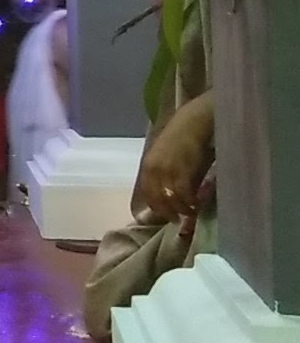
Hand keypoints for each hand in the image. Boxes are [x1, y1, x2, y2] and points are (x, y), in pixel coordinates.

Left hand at [138, 92, 213, 220]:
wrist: (192, 122)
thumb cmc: (181, 137)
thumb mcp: (166, 156)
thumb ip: (166, 174)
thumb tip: (171, 195)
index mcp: (147, 166)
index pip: (147, 193)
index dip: (156, 207)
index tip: (165, 215)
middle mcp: (154, 170)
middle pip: (158, 199)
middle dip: (168, 212)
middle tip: (178, 220)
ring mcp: (167, 171)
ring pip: (171, 199)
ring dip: (181, 209)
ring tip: (190, 213)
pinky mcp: (182, 170)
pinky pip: (184, 193)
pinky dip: (189, 202)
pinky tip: (196, 205)